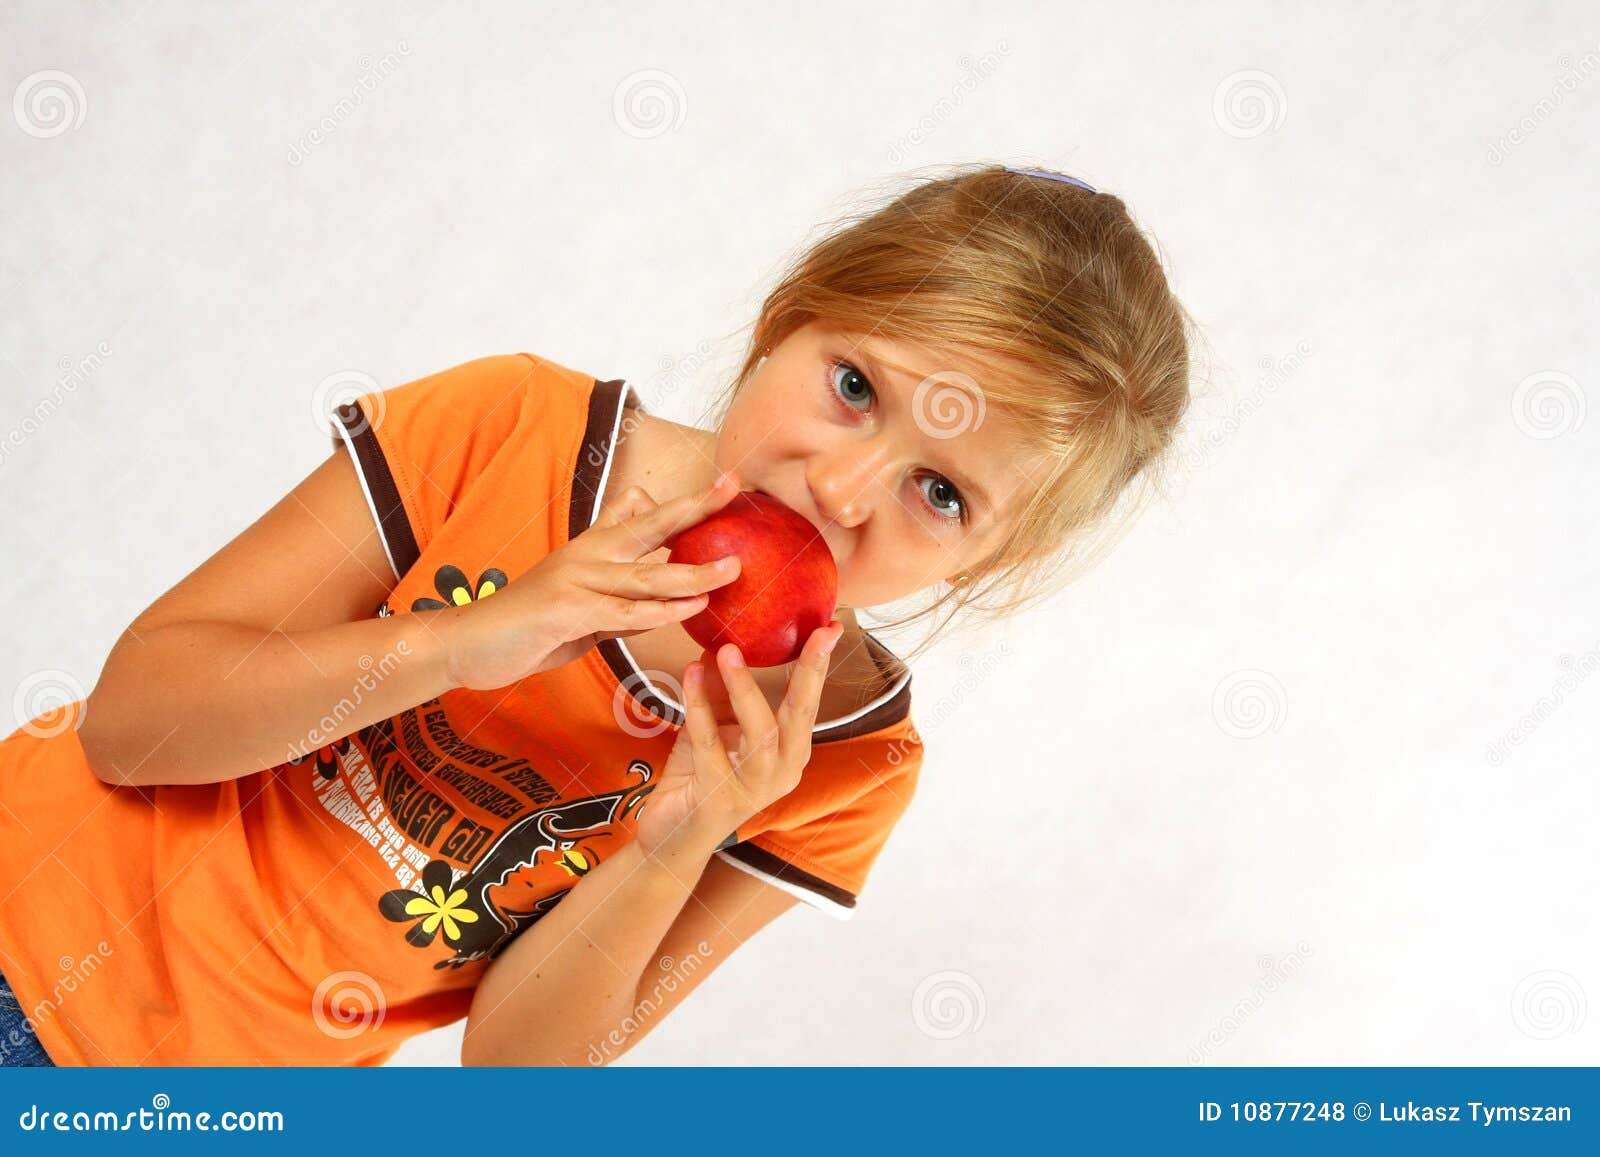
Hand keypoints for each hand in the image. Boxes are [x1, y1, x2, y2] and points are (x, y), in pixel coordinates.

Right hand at [438, 471, 744, 690]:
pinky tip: (691, 608)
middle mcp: (588, 554)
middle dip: (695, 507)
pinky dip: (661, 611)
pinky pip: (624, 611)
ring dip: (693, 572)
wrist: (468, 643)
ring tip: (732, 568)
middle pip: (651, 525)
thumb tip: (663, 577)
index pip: (644, 514)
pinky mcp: (567, 609)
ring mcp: (576, 579)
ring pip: (646, 574)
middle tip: (733, 487)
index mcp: (593, 547)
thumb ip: (621, 587)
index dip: (684, 502)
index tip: (726, 483)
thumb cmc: (529, 625)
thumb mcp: (581, 598)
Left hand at [634, 621, 845, 861]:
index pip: (809, 702)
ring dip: (744, 687)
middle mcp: (782, 770)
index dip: (819, 665)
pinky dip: (700, 706)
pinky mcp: (719, 797)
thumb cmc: (698, 776)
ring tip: (727, 650)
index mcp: (790, 752)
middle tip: (814, 633)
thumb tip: (721, 643)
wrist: (670, 836)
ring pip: (760, 732)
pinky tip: (690, 676)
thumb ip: (721, 692)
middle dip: (809, 672)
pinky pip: (711, 744)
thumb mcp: (714, 725)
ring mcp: (754, 788)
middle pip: (801, 716)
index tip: (832, 627)